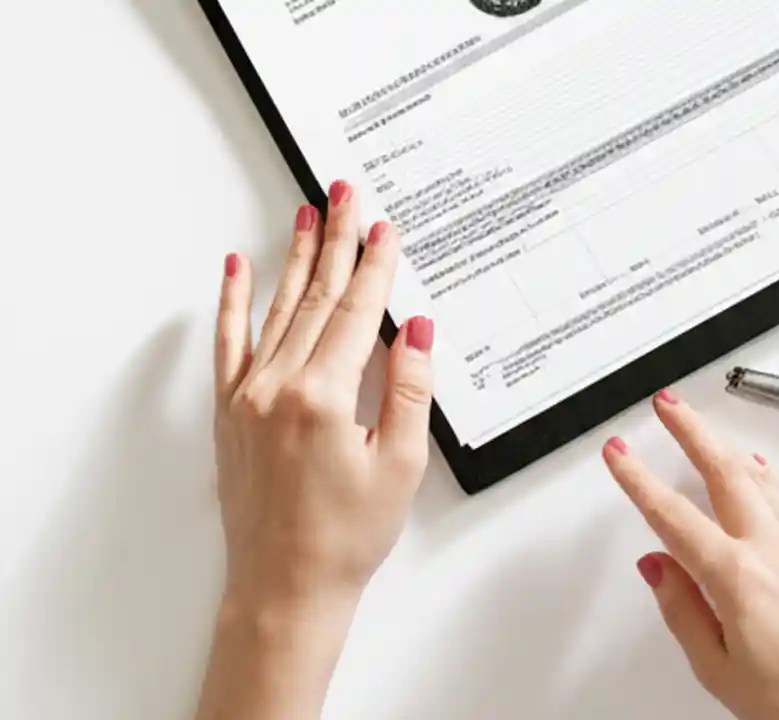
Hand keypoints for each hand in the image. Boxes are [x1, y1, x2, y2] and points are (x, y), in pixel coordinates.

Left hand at [197, 181, 433, 719]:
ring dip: (296, 259)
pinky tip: (236, 267)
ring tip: (307, 215)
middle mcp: (277, 387)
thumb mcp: (401, 466)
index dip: (375, 267)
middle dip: (335, 241)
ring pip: (277, 310)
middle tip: (344, 194)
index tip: (385, 228)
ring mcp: (247, 397)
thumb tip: (415, 331)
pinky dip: (232, 302)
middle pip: (316, 298)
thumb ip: (409, 390)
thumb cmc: (345, 537)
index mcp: (323, 398)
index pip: (356, 313)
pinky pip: (230, 343)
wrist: (285, 587)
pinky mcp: (230, 412)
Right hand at [604, 389, 778, 719]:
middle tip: (668, 405)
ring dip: (728, 445)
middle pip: (722, 472)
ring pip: (759, 478)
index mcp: (735, 577)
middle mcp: (772, 551)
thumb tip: (657, 568)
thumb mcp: (717, 668)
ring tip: (706, 426)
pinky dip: (769, 475)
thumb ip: (682, 610)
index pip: (672, 515)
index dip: (638, 479)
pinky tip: (763, 469)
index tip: (619, 453)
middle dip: (691, 431)